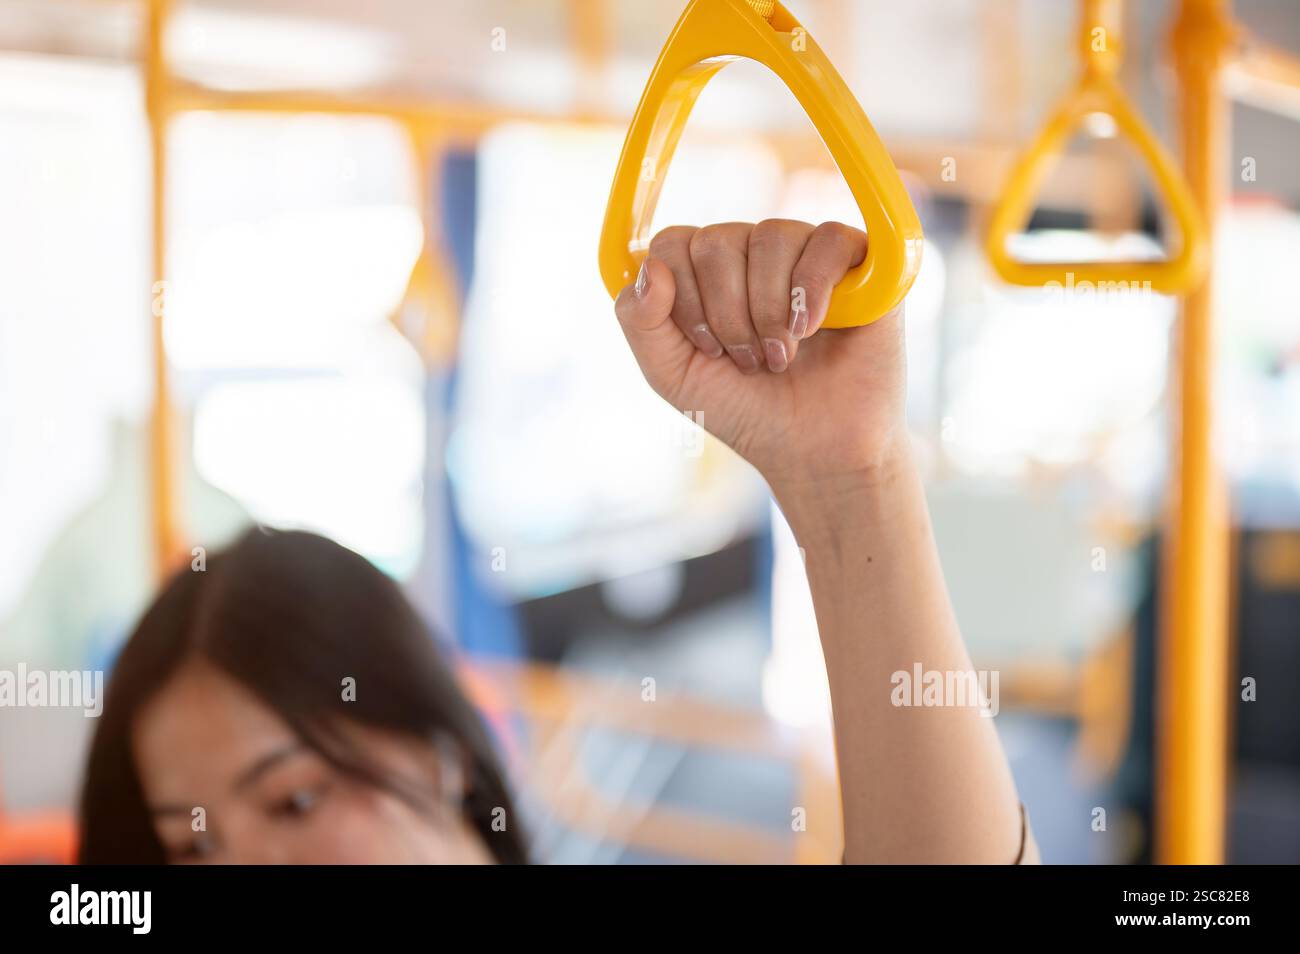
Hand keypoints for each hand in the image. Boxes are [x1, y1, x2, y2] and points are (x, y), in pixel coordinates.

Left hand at [614, 220, 907, 492]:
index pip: (673, 244)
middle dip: (727, 313)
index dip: (683, 298)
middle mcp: (752, 251)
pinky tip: (811, 329)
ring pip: (770, 236)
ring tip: (781, 356)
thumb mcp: (672, 374)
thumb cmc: (745, 409)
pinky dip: (811, 289)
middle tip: (749, 361)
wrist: (814, 449)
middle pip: (717, 240)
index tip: (707, 349)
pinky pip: (825, 239)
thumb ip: (640, 321)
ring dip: (767, 309)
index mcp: (704, 272)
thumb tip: (650, 266)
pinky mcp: (857, 261)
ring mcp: (804, 251)